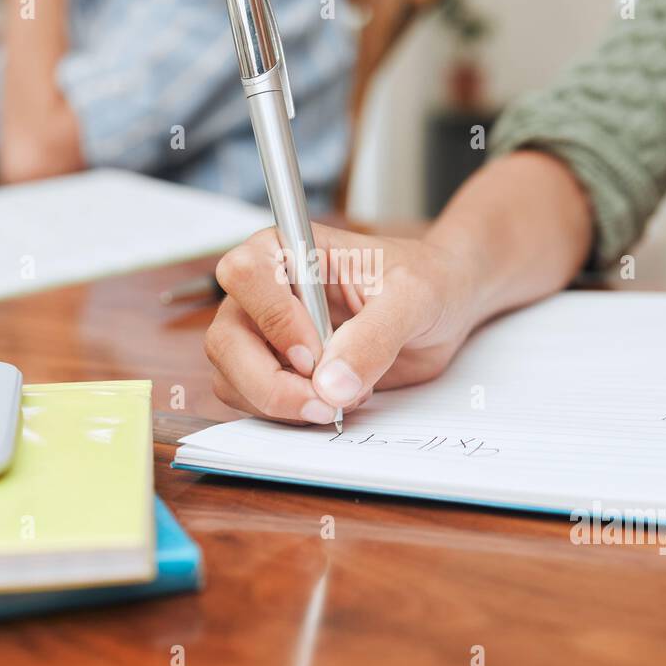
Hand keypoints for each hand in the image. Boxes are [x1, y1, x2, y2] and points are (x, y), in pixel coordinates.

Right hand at [205, 224, 480, 424]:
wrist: (440, 309)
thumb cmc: (425, 282)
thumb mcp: (413, 298)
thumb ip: (374, 336)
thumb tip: (331, 385)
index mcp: (288, 250)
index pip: (245, 274)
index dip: (273, 319)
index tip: (315, 353)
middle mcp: (264, 292)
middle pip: (226, 339)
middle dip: (269, 382)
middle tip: (323, 403)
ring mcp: (261, 334)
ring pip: (230, 378)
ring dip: (279, 403)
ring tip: (339, 398)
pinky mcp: (272, 370)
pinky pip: (251, 402)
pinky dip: (285, 415)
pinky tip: (329, 403)